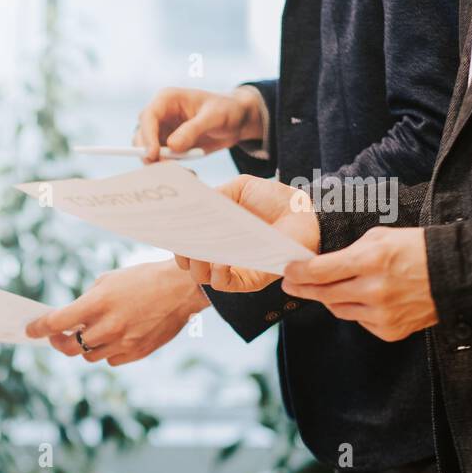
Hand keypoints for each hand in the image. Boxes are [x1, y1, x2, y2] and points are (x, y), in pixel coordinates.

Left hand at [25, 261, 209, 365]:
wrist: (181, 290)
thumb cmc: (143, 279)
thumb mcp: (109, 280)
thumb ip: (87, 301)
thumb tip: (71, 318)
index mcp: (98, 303)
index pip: (57, 322)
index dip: (39, 328)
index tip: (30, 330)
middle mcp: (108, 327)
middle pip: (69, 347)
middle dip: (58, 342)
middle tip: (57, 336)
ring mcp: (123, 343)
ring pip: (89, 356)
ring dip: (84, 346)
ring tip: (90, 332)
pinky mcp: (136, 353)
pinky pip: (110, 360)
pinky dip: (106, 351)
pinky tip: (113, 338)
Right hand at [134, 86, 266, 162]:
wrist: (236, 121)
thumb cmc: (227, 110)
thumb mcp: (214, 116)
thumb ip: (193, 130)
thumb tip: (172, 146)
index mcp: (167, 99)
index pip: (148, 117)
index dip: (147, 136)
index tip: (154, 155)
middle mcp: (159, 115)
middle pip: (141, 136)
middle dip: (149, 153)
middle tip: (167, 168)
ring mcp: (161, 132)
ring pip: (148, 151)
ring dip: (160, 164)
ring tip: (184, 171)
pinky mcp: (167, 147)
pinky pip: (161, 161)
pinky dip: (170, 168)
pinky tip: (188, 172)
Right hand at [174, 175, 320, 291]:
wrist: (307, 213)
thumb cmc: (275, 200)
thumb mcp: (240, 188)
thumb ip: (216, 194)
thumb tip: (192, 206)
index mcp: (214, 232)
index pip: (184, 240)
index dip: (172, 235)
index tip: (164, 226)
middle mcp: (219, 252)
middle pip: (185, 260)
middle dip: (179, 249)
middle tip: (180, 237)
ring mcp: (233, 268)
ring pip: (199, 275)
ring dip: (195, 262)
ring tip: (200, 248)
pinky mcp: (248, 280)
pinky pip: (222, 284)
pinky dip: (216, 273)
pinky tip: (220, 259)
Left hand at [282, 227, 436, 341]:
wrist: (457, 273)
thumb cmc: (417, 249)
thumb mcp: (381, 237)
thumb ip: (349, 252)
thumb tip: (320, 264)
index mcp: (372, 260)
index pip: (320, 271)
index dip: (298, 272)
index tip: (287, 271)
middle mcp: (375, 290)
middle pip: (323, 294)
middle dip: (303, 288)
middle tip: (291, 284)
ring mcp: (382, 313)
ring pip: (338, 310)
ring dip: (330, 299)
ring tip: (330, 288)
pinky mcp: (389, 330)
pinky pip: (359, 321)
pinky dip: (357, 310)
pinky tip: (366, 298)